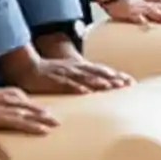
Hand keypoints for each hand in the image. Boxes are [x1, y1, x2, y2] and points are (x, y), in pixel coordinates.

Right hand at [7, 52, 133, 94]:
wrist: (28, 67)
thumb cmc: (49, 74)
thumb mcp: (70, 74)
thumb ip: (83, 80)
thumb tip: (96, 88)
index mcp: (81, 68)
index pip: (103, 71)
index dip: (117, 76)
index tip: (131, 82)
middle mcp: (76, 69)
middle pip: (98, 73)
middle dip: (114, 78)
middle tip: (128, 85)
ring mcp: (66, 74)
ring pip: (85, 77)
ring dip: (99, 81)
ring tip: (112, 86)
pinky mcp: (55, 80)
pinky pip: (67, 84)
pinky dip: (77, 87)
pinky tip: (86, 92)